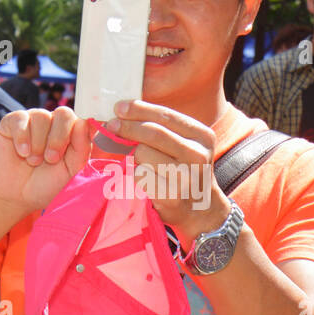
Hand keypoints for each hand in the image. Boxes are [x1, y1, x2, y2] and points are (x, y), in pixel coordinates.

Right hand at [0, 106, 91, 217]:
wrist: (18, 196)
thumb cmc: (47, 183)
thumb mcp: (70, 172)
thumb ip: (82, 149)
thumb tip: (87, 124)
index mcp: (72, 133)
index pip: (82, 120)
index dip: (79, 133)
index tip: (72, 151)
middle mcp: (54, 122)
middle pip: (64, 114)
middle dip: (58, 139)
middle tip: (50, 159)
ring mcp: (33, 120)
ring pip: (41, 116)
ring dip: (38, 143)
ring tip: (33, 161)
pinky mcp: (12, 123)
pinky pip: (20, 119)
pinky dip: (22, 137)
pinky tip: (22, 152)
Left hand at [105, 100, 223, 241]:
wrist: (200, 207)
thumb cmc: (185, 168)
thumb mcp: (185, 143)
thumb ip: (162, 127)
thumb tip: (123, 112)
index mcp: (202, 136)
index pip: (165, 116)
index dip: (139, 109)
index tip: (119, 107)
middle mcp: (197, 155)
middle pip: (153, 133)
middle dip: (127, 127)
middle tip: (111, 125)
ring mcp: (185, 177)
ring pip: (143, 153)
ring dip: (132, 154)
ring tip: (136, 158)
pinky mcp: (171, 196)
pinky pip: (139, 176)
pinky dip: (135, 173)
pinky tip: (142, 176)